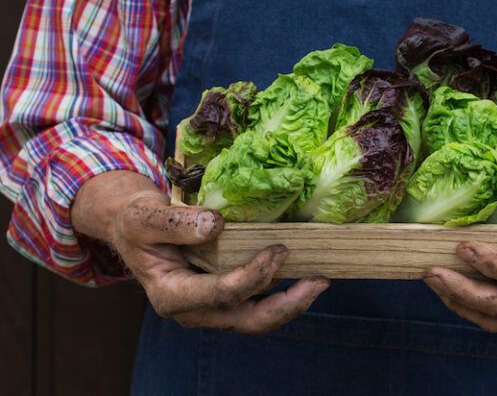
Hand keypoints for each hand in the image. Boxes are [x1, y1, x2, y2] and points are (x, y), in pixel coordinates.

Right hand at [72, 171, 328, 334]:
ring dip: (292, 304)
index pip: (221, 295)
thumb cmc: (136, 222)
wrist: (134, 228)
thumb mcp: (144, 217)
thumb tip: (215, 225)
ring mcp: (211, 309)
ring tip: (321, 281)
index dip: (253, 275)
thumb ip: (175, 223)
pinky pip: (258, 304)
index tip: (279, 249)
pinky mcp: (225, 299)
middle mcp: (194, 311)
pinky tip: (305, 275)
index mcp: (171, 295)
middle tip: (319, 280)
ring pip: (257, 319)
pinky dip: (283, 294)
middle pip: (248, 320)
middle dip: (287, 304)